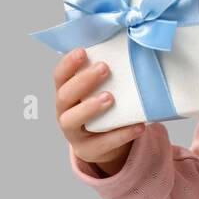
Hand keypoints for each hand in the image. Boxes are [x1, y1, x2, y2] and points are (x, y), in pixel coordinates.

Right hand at [54, 47, 146, 171]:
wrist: (106, 143)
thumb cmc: (104, 109)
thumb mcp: (100, 92)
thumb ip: (106, 76)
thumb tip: (131, 48)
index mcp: (66, 94)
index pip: (60, 77)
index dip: (68, 64)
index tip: (83, 51)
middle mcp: (64, 112)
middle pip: (65, 96)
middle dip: (83, 81)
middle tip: (104, 68)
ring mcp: (74, 133)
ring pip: (72, 120)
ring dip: (90, 107)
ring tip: (110, 97)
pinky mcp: (89, 150)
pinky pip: (103, 143)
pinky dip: (121, 134)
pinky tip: (139, 125)